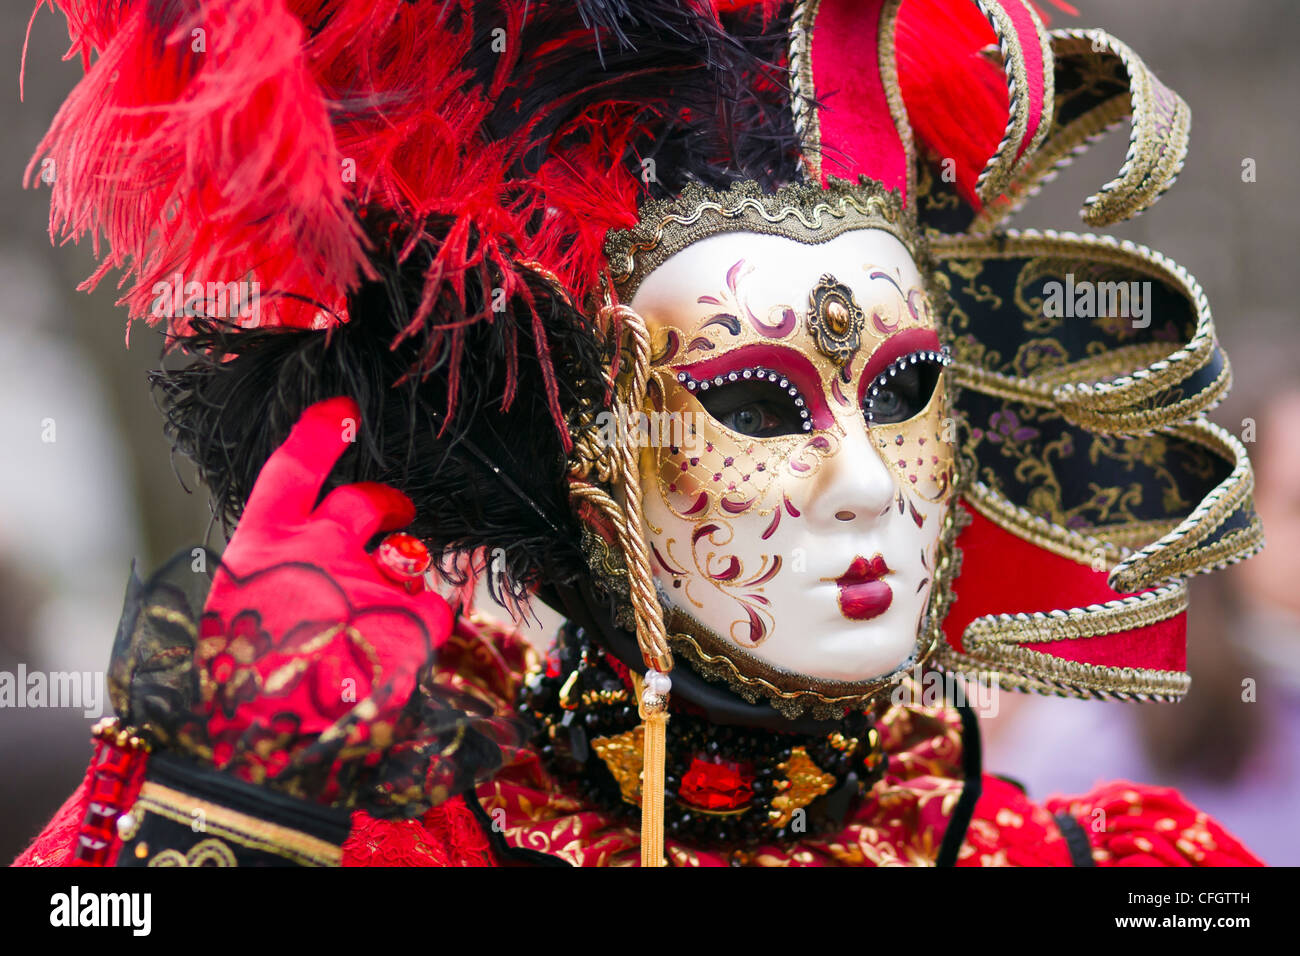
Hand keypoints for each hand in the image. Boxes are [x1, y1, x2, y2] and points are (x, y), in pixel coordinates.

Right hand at [195, 397, 452, 799]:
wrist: (262, 754)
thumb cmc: (240, 688)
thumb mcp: (231, 614)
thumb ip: (272, 574)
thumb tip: (306, 560)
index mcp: (261, 546)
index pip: (293, 469)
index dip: (319, 434)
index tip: (342, 414)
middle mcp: (318, 548)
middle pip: (366, 502)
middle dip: (386, 504)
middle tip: (394, 515)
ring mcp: (368, 578)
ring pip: (407, 557)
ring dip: (403, 574)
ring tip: (384, 613)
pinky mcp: (411, 616)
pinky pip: (433, 605)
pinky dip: (424, 625)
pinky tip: (400, 652)